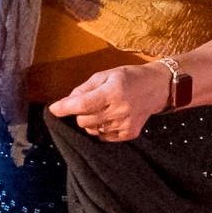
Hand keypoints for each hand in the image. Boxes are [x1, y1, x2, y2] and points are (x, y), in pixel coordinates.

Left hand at [49, 62, 173, 141]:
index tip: (54, 109)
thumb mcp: (105, 75)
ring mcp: (126, 124)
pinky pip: (103, 136)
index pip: (82, 105)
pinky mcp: (130, 133)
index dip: (65, 108)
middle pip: (84, 121)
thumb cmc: (129, 78)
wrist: (157, 87)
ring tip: (103, 109)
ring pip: (92, 130)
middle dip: (80, 113)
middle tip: (89, 103)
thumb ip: (84, 89)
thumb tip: (66, 103)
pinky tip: (111, 117)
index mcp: (113, 92)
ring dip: (91, 121)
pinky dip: (102, 128)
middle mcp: (120, 110)